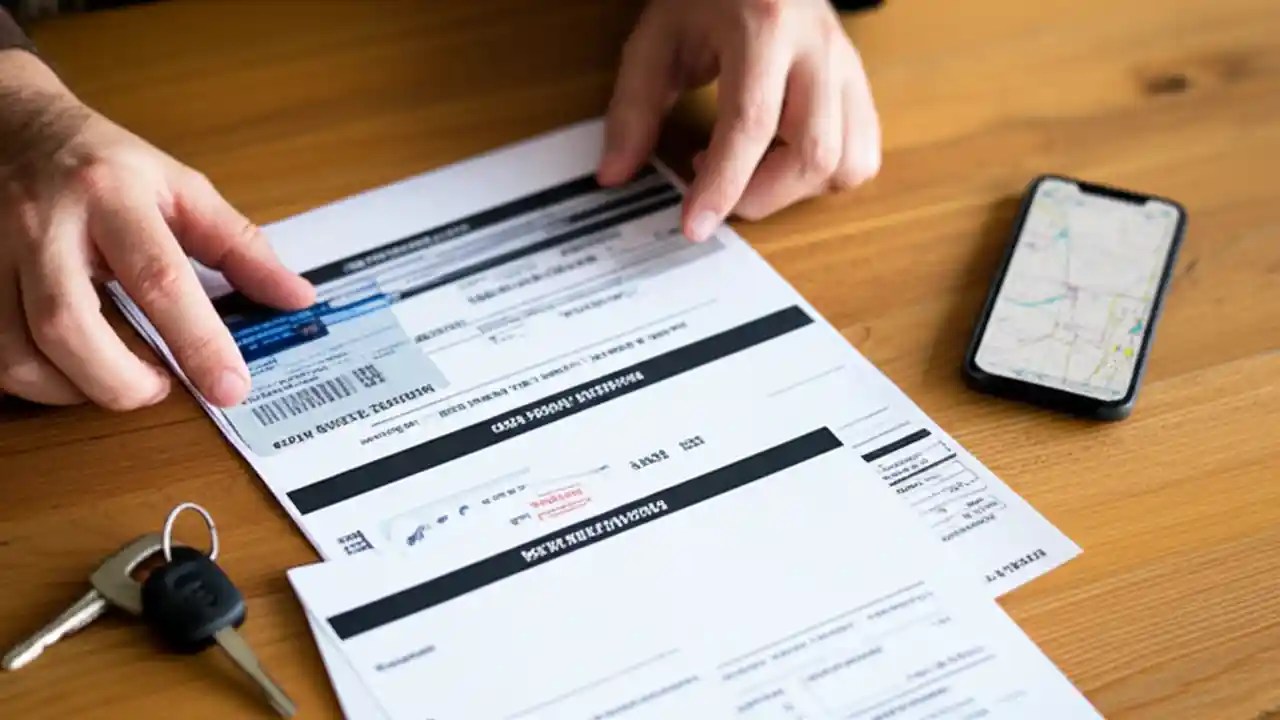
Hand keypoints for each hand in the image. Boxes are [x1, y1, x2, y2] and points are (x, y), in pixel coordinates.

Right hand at [0, 50, 313, 410]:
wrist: (11, 125)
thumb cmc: (105, 165)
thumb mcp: (181, 189)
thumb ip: (241, 248)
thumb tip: (298, 298)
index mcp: (112, 195)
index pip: (159, 278)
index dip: (197, 341)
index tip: (230, 387)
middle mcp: (44, 224)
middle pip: (68, 326)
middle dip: (119, 382)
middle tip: (159, 388)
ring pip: (15, 353)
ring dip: (73, 390)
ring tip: (115, 380)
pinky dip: (31, 380)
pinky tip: (67, 371)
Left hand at [598, 0, 880, 240]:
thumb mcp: (657, 39)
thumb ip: (633, 107)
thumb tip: (615, 173)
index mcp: (765, 26)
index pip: (751, 124)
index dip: (722, 185)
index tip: (694, 224)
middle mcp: (817, 47)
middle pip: (812, 153)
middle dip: (760, 196)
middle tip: (717, 189)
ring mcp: (846, 65)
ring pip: (848, 161)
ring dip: (794, 190)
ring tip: (751, 170)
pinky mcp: (858, 82)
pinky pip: (863, 152)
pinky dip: (825, 178)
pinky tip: (783, 162)